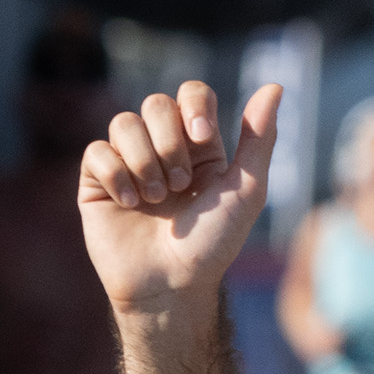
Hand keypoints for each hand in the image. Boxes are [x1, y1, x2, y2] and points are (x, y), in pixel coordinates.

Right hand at [78, 80, 281, 321]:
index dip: (193, 106)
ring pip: (124, 123)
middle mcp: (164, 149)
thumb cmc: (213, 246)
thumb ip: (259, 140)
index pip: (192, 93)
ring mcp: (129, 162)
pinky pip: (97, 151)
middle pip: (156, 103)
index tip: (201, 136)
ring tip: (155, 201)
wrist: (171, 287)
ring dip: (144, 162)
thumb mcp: (245, 192)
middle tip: (179, 186)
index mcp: (200, 148)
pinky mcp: (98, 180)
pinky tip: (130, 204)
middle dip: (169, 144)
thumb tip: (276, 86)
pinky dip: (116, 176)